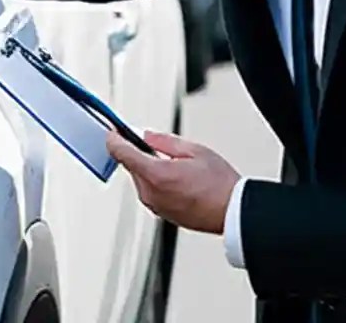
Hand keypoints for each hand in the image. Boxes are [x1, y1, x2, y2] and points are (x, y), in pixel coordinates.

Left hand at [106, 130, 239, 234]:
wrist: (232, 212)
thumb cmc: (219, 185)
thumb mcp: (194, 150)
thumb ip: (164, 141)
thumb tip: (147, 136)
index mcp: (156, 175)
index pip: (121, 153)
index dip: (114, 139)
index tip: (113, 132)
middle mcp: (150, 193)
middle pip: (131, 166)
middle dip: (137, 153)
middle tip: (152, 143)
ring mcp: (155, 206)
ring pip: (140, 179)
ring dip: (148, 168)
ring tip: (173, 163)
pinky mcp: (161, 213)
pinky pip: (150, 192)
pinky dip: (155, 182)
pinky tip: (175, 178)